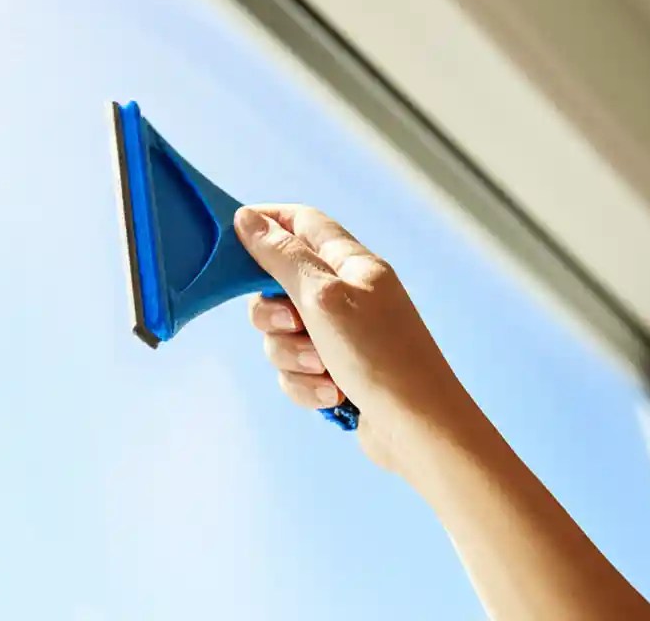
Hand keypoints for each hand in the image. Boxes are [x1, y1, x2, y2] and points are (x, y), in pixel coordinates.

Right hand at [234, 204, 472, 474]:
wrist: (419, 431)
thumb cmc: (379, 356)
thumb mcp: (323, 298)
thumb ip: (282, 257)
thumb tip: (248, 218)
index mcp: (351, 263)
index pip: (301, 222)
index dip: (266, 223)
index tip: (230, 238)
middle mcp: (346, 294)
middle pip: (278, 286)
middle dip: (273, 314)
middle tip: (293, 326)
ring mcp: (341, 335)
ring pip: (282, 335)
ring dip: (293, 356)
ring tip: (324, 370)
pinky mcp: (336, 372)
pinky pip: (296, 370)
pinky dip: (307, 384)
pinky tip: (334, 395)